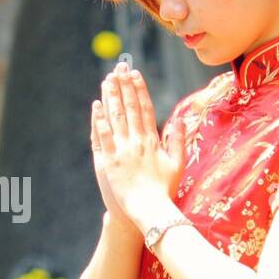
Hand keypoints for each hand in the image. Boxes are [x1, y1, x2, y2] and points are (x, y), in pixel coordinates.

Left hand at [91, 62, 186, 226]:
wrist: (150, 210)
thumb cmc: (165, 190)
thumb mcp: (178, 164)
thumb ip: (178, 141)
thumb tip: (181, 121)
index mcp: (153, 141)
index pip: (145, 109)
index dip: (139, 90)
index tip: (135, 74)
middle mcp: (138, 142)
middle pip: (129, 108)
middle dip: (124, 86)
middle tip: (119, 68)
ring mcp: (123, 150)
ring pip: (116, 118)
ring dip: (111, 96)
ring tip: (108, 80)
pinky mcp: (110, 161)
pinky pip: (103, 137)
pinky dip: (100, 120)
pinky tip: (97, 105)